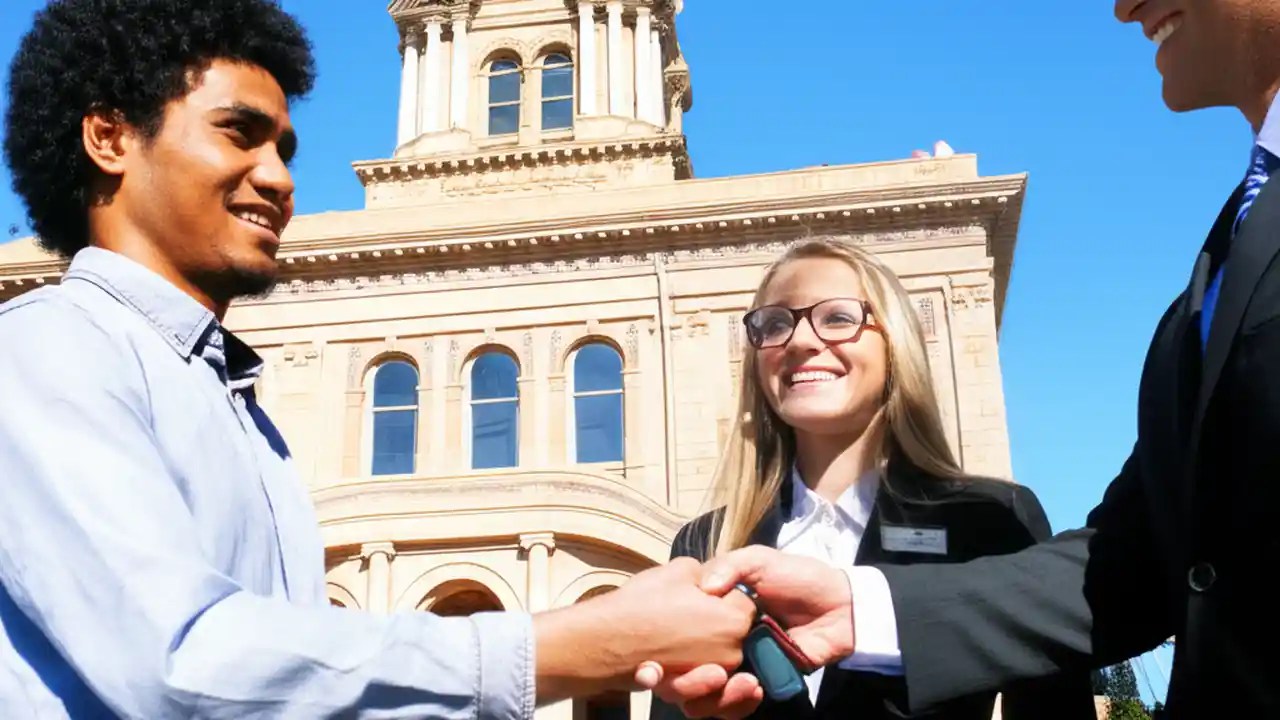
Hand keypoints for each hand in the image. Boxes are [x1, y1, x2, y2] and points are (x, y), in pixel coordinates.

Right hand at [607, 557, 756, 673]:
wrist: (605, 638)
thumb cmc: (643, 603)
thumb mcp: (680, 568)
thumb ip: (707, 572)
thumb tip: (712, 581)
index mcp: (732, 620)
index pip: (742, 602)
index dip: (724, 592)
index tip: (705, 589)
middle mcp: (730, 653)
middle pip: (734, 633)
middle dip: (717, 621)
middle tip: (689, 608)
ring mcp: (711, 677)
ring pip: (720, 659)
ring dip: (708, 646)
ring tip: (685, 632)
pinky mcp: (692, 692)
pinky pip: (704, 686)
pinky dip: (700, 678)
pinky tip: (687, 662)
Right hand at [640, 546, 853, 717]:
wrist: (842, 604)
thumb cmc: (798, 577)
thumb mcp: (759, 560)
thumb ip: (729, 565)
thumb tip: (704, 587)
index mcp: (714, 614)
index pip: (678, 635)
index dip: (661, 651)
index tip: (651, 660)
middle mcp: (720, 644)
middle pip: (685, 673)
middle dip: (680, 683)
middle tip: (685, 678)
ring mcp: (740, 665)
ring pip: (708, 695)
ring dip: (709, 697)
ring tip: (724, 682)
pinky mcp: (763, 681)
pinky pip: (738, 703)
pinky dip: (737, 702)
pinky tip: (751, 686)